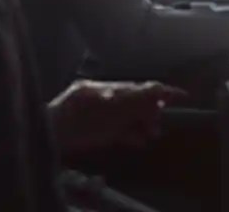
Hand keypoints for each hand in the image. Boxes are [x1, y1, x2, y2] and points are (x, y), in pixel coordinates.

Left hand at [49, 81, 187, 155]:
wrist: (48, 132)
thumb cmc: (65, 109)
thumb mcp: (83, 95)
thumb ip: (104, 93)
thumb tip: (122, 94)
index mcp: (115, 89)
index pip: (143, 88)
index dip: (162, 91)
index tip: (180, 95)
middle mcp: (119, 103)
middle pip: (145, 105)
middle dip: (154, 111)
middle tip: (156, 120)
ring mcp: (116, 119)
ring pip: (140, 120)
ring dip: (148, 126)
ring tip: (151, 134)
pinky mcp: (111, 135)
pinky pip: (130, 135)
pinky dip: (137, 137)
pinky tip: (141, 141)